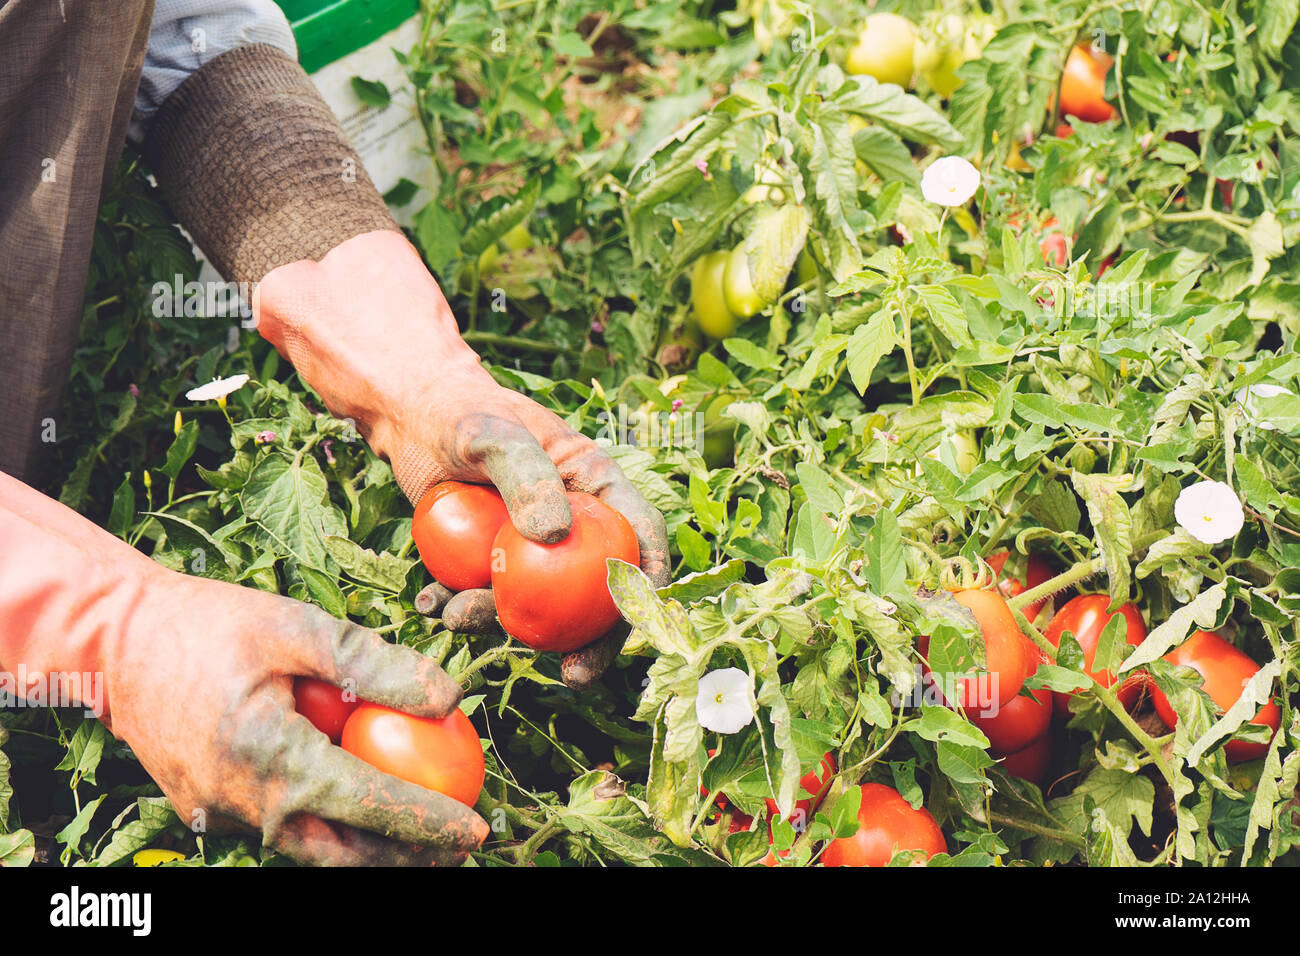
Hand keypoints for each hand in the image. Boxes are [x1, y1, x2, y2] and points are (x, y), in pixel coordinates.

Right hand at [0, 473, 488, 864]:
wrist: (114, 640)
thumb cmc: (208, 625)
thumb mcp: (296, 627)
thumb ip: (374, 663)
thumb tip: (449, 696)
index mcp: (271, 757)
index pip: (369, 806)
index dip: (428, 823)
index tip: (475, 828)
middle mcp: (246, 802)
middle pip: (343, 854)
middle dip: (406, 860)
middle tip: (458, 852)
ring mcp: (222, 814)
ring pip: (310, 850)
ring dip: (367, 853)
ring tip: (422, 844)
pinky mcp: (208, 810)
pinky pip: (279, 829)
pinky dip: (325, 828)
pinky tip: (359, 809)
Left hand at [254, 230, 669, 685]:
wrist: (409, 417)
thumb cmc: (461, 412)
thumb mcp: (492, 435)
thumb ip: (525, 476)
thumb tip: (555, 535)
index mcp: (594, 487)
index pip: (642, 535)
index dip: (651, 580)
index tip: (639, 621)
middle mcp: (572, 523)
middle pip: (602, 591)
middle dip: (594, 640)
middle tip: (574, 674)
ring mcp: (529, 548)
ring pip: (538, 604)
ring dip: (503, 624)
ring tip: (456, 616)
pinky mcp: (487, 563)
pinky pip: (487, 600)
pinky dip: (461, 611)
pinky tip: (432, 607)